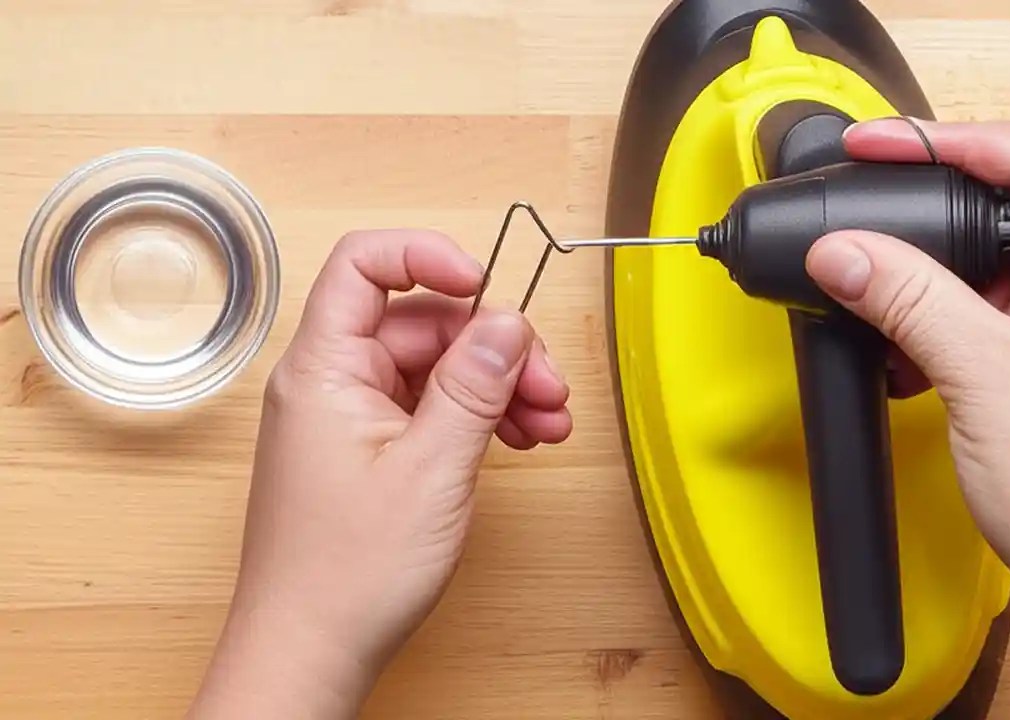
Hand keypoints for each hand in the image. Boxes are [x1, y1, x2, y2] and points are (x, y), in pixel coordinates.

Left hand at [189, 230, 571, 718]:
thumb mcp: (432, 469)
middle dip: (494, 346)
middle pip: (421, 322)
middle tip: (548, 388)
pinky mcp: (370, 448)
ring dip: (497, 385)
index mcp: (325, 369)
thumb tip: (507, 321)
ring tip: (547, 423)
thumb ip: (473, 386)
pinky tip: (520, 439)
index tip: (486, 283)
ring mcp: (351, 416)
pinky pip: (430, 406)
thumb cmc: (346, 574)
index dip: (428, 257)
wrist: (311, 651)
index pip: (364, 265)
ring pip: (435, 367)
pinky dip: (478, 416)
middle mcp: (332, 382)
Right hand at [805, 119, 1009, 717]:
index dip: (947, 142)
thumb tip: (843, 248)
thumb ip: (905, 295)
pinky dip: (962, 300)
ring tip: (884, 274)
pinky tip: (916, 324)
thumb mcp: (980, 373)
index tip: (878, 145)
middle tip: (872, 189)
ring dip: (945, 260)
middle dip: (940, 200)